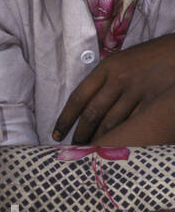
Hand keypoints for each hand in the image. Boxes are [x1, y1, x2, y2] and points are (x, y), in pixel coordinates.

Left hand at [54, 35, 174, 143]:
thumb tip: (84, 107)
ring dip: (101, 139)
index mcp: (107, 67)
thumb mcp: (122, 61)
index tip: (57, 135)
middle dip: (82, 135)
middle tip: (76, 149)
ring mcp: (138, 91)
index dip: (65, 119)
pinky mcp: (154, 102)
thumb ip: (104, 80)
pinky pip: (134, 124)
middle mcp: (119, 79)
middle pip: (93, 113)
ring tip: (93, 152)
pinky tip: (118, 146)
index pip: (78, 97)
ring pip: (113, 123)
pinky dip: (125, 137)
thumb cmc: (149, 58)